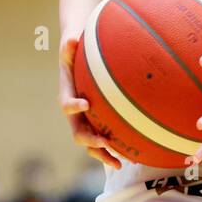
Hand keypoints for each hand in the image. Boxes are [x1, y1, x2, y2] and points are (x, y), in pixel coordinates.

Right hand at [58, 33, 120, 168]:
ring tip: (120, 163)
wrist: (81, 61)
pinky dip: (117, 149)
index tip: (85, 104)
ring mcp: (87, 121)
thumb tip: (70, 39)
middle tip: (103, 143)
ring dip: (104, 154)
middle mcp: (76, 112)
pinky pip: (106, 139)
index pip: (66, 103)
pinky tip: (135, 156)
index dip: (73, 105)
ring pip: (92, 142)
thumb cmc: (77, 53)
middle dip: (90, 140)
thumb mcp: (72, 46)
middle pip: (78, 132)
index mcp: (68, 94)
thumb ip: (70, 46)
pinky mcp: (99, 124)